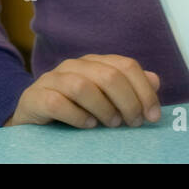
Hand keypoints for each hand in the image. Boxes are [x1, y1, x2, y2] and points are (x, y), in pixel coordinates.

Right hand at [5, 54, 161, 128]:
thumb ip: (129, 88)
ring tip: (111, 125)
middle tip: (133, 123)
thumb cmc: (74, 107)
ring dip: (103, 109)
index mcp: (94, 63)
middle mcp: (73, 66)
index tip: (152, 116)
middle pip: (108, 75)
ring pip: (83, 86)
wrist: (34, 115)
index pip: (126, 66)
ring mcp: (52, 79)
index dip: (144, 90)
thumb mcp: (105, 98)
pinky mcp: (36, 96)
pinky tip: (87, 125)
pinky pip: (57, 102)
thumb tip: (155, 80)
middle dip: (127, 102)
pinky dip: (77, 116)